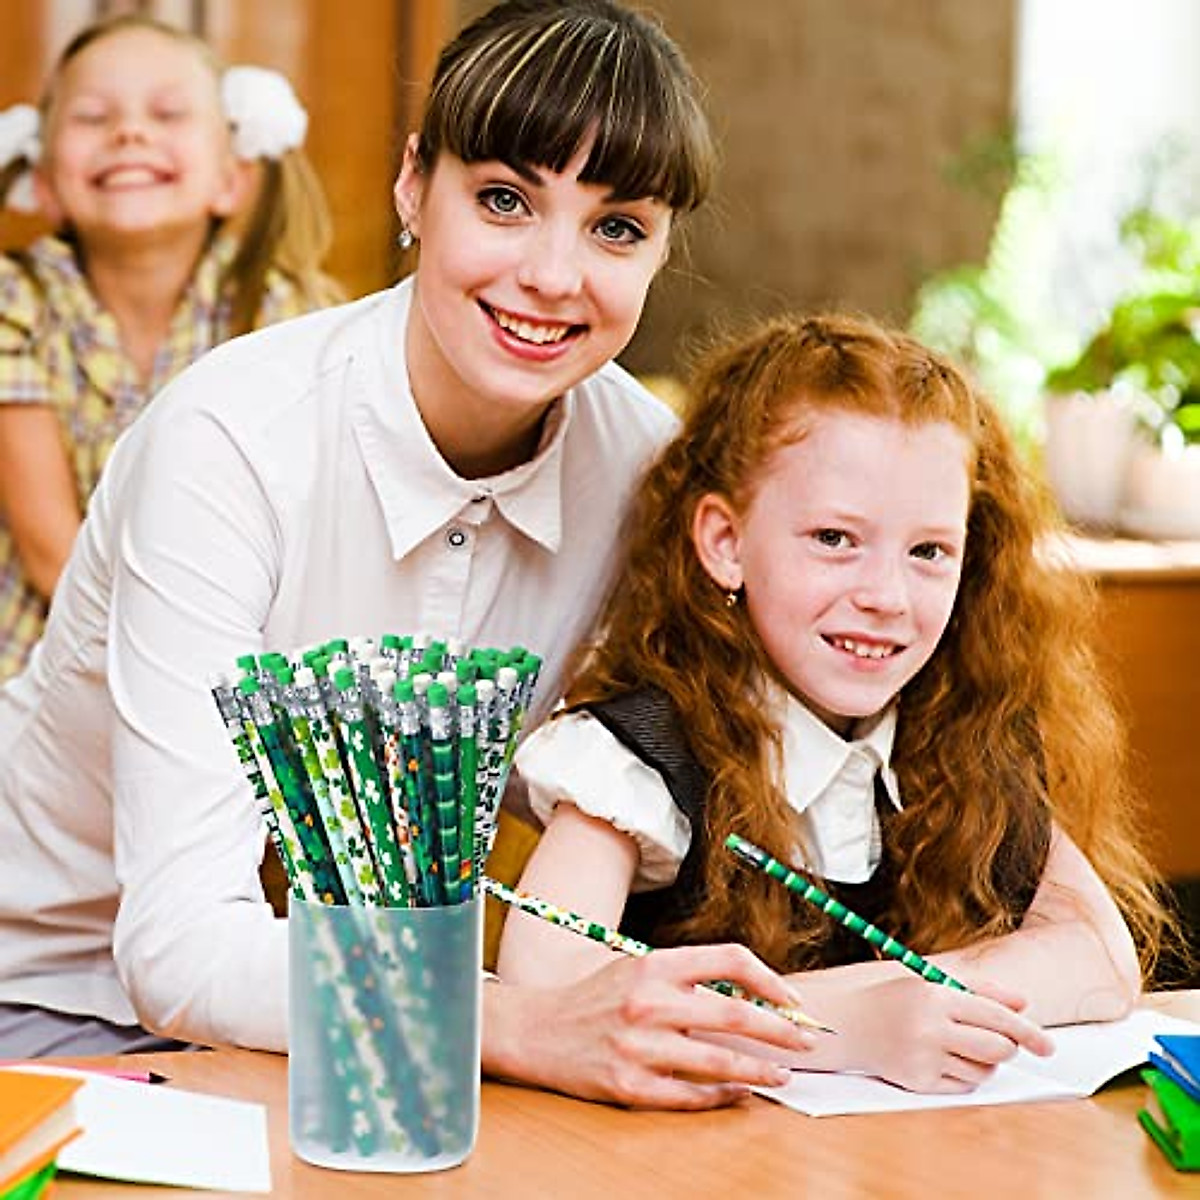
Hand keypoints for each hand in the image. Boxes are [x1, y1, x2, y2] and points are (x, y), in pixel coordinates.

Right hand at [483, 943, 817, 1109]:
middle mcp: (649, 1002)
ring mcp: (640, 1047)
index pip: (730, 960)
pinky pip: (691, 1096)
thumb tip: (751, 995)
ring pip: (721, 1063)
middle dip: (782, 1030)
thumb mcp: (638, 969)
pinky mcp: (630, 1086)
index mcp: (654, 964)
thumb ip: (687, 977)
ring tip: (782, 1075)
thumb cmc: (595, 999)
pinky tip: (739, 1094)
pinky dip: (723, 1097)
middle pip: (736, 1014)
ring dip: (761, 1071)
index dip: (771, 981)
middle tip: (806, 1041)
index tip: (793, 1001)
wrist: (537, 1031)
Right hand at [811, 973, 1053, 1092]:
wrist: (843, 1023)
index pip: (995, 1016)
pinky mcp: (917, 1082)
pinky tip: (944, 1059)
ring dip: (985, 1062)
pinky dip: (965, 1075)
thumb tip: (1023, 1003)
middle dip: (1007, 1047)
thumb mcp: (931, 981)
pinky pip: (963, 1087)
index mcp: (934, 997)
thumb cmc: (893, 998)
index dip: (1027, 1031)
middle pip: (996, 1048)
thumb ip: (979, 989)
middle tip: (1002, 1041)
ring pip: (983, 1071)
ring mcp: (923, 1058)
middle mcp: (929, 1028)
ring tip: (961, 1045)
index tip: (1048, 1045)